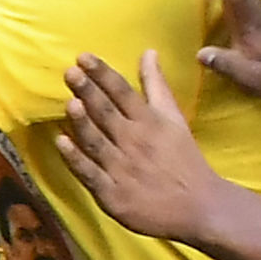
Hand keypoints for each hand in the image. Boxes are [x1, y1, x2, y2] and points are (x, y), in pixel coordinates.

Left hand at [59, 50, 230, 243]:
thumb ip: (156, 86)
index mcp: (150, 122)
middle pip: (107, 113)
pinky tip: (61, 142)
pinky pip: (89, 173)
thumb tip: (148, 52)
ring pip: (97, 141)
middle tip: (70, 71)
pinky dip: (75, 159)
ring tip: (70, 102)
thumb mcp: (174, 118)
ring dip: (83, 122)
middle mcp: (135, 142)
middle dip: (88, 92)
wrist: (200, 207)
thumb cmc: (183, 159)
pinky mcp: (112, 193)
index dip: (103, 74)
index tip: (84, 57)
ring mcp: (122, 168)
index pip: (123, 92)